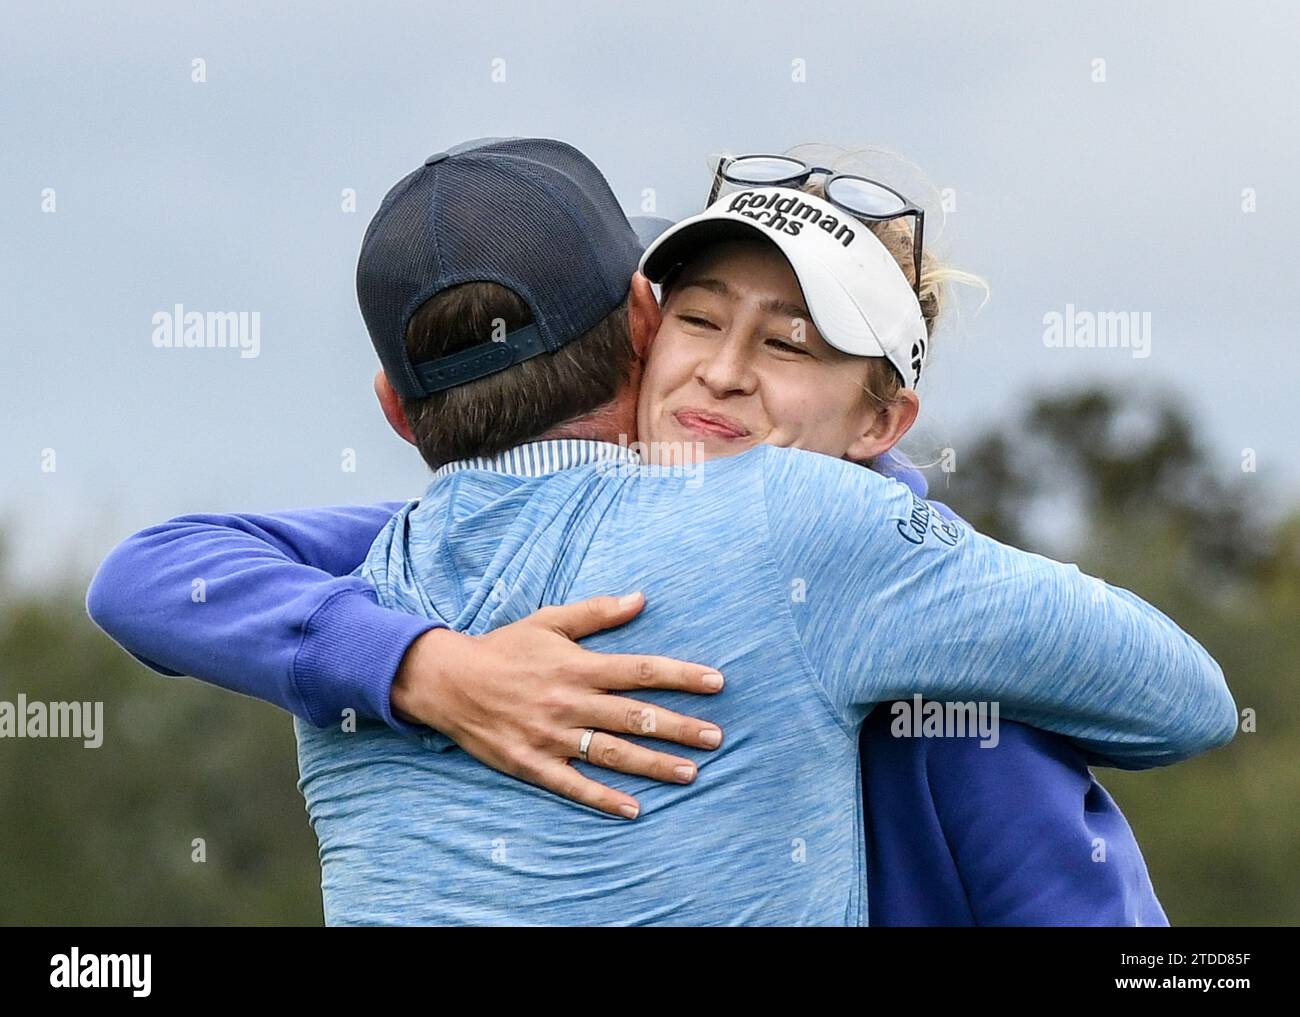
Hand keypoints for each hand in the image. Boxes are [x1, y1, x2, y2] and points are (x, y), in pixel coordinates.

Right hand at [391, 592, 724, 819]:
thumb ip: (597, 612)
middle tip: (717, 737)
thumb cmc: (504, 649)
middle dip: (679, 727)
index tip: (717, 683)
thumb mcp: (549, 621)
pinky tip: (634, 809)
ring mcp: (552, 736)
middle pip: (635, 716)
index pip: (642, 670)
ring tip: (690, 773)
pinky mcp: (533, 763)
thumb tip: (641, 598)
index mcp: (578, 665)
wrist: (447, 681)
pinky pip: (574, 785)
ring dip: (654, 764)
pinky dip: (604, 798)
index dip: (682, 676)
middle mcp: (570, 701)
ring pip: (613, 753)